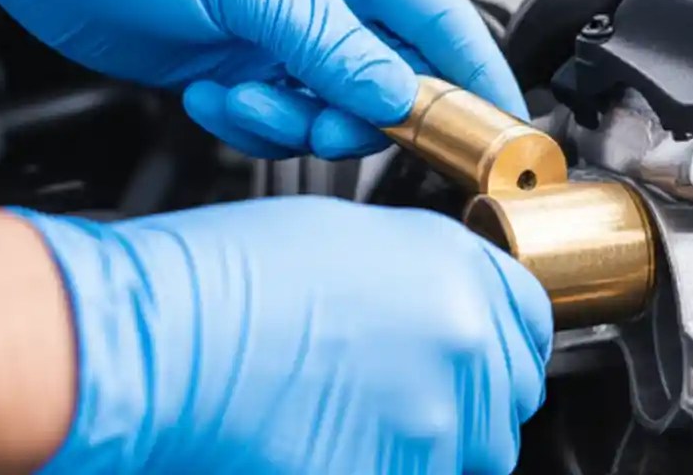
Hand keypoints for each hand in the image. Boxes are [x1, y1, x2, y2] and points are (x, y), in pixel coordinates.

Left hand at [0, 0, 525, 158]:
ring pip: (331, 113)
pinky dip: (247, 123)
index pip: (443, 22)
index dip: (478, 76)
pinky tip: (212, 92)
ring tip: (245, 95)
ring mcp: (284, 38)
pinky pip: (275, 124)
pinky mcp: (241, 71)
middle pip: (390, 84)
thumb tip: (397, 97)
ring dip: (291, 121)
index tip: (504, 127)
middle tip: (328, 118)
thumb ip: (336, 49)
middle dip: (362, 115)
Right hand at [19, 197, 552, 473]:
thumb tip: (443, 307)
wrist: (161, 335)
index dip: (501, 338)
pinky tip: (332, 444)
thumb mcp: (352, 240)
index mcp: (460, 278)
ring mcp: (432, 426)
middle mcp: (463, 350)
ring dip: (434, 446)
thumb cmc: (228, 277)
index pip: (531, 321)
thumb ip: (425, 277)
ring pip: (471, 455)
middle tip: (407, 395)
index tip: (482, 353)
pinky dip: (391, 465)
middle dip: (472, 399)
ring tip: (361, 423)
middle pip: (510, 397)